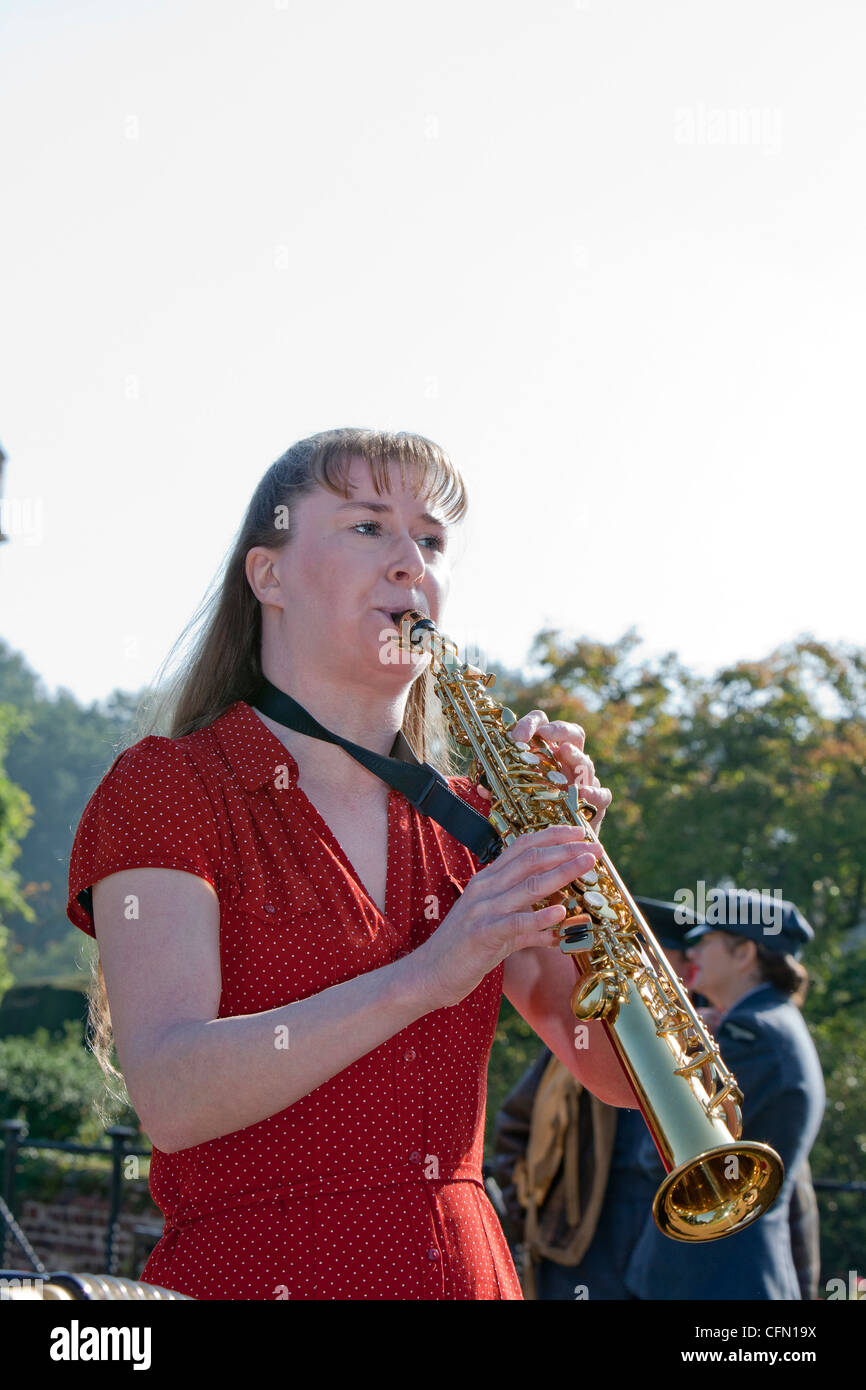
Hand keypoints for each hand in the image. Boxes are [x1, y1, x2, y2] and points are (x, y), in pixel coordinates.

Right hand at [407, 825, 603, 1009]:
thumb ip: (527, 923)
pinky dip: (541, 917)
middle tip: (594, 848)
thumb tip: (557, 925)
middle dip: (566, 850)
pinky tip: (562, 912)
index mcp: (487, 881)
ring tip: (587, 866)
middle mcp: (485, 889)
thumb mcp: (497, 929)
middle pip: (530, 860)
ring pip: (529, 886)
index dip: (552, 836)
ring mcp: (483, 910)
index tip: (578, 833)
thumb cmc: (463, 950)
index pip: (521, 847)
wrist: (428, 974)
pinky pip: (516, 923)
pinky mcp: (483, 934)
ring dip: (562, 873)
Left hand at [483, 708, 612, 830]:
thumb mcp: (510, 798)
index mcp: (548, 754)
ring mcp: (585, 783)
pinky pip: (602, 795)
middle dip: (559, 729)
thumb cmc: (532, 815)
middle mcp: (569, 764)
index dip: (532, 723)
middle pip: (573, 734)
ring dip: (576, 756)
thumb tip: (481, 785)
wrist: (554, 844)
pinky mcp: (596, 805)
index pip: (543, 725)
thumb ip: (498, 789)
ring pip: (587, 762)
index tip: (516, 735)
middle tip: (545, 733)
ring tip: (565, 753)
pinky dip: (594, 793)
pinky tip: (583, 794)